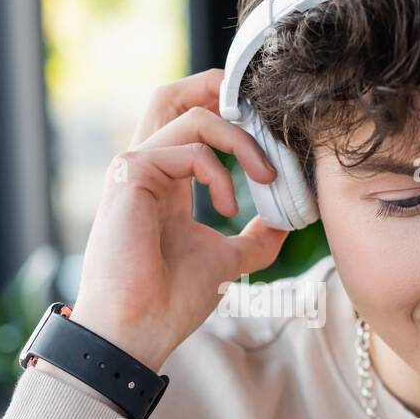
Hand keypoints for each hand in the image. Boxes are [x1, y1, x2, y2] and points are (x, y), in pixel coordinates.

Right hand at [68, 68, 289, 369]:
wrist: (136, 331)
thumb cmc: (168, 302)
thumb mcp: (225, 261)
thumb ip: (254, 238)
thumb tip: (288, 221)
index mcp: (165, 182)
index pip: (191, 123)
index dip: (229, 114)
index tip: (273, 137)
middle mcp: (147, 167)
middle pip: (173, 95)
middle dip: (219, 88)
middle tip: (264, 110)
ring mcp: (135, 166)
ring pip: (192, 114)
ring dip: (241, 140)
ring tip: (267, 179)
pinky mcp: (131, 173)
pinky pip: (188, 148)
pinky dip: (220, 172)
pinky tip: (230, 209)